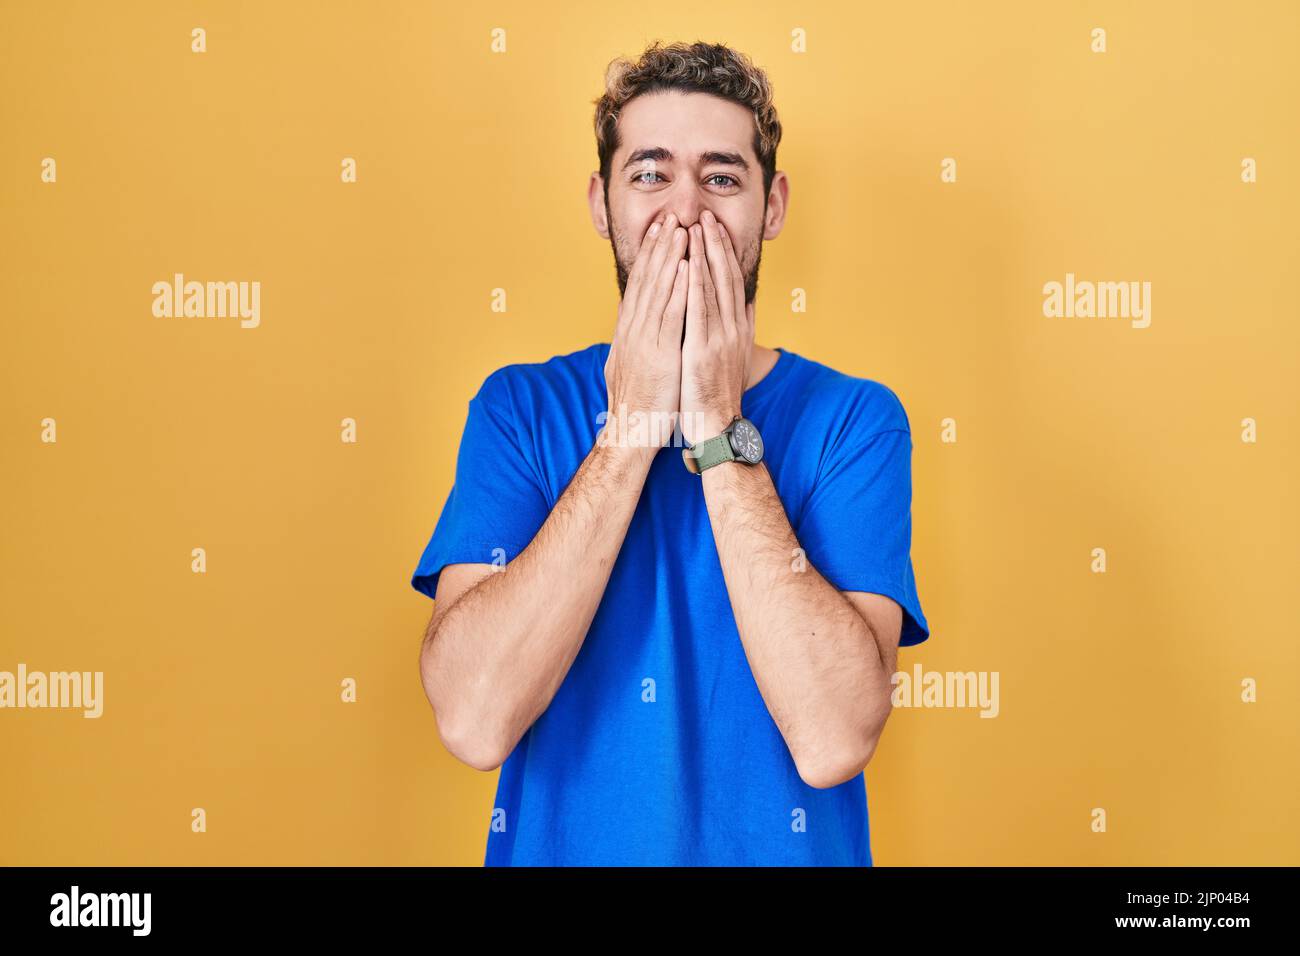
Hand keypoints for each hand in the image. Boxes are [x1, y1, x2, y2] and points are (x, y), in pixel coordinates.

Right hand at [602, 213, 688, 457]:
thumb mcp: (631, 365)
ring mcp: (644, 340)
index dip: (649, 256)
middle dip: (658, 247)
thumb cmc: (639, 404)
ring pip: (658, 290)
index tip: (658, 232)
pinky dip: (679, 288)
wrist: (631, 432)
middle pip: (647, 280)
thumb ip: (635, 340)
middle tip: (669, 217)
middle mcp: (633, 330)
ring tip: (680, 230)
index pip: (639, 285)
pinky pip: (671, 314)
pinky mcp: (659, 353)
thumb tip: (634, 320)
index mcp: (629, 332)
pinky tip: (688, 267)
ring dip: (670, 257)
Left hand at [680, 209, 753, 445]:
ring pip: (713, 288)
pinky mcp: (703, 351)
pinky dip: (694, 285)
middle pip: (725, 278)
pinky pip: (698, 312)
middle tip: (706, 215)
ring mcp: (719, 339)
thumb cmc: (718, 395)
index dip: (723, 253)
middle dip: (715, 244)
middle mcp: (732, 329)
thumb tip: (746, 303)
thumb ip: (740, 328)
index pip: (731, 282)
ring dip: (704, 256)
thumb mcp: (734, 357)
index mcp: (737, 329)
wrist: (716, 428)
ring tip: (696, 227)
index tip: (714, 228)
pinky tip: (689, 264)